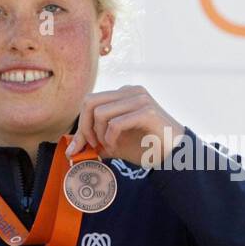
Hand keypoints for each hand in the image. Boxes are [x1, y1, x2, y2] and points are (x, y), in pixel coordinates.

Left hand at [66, 85, 185, 169]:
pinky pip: (115, 123)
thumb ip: (95, 142)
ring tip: (108, 146)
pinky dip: (110, 138)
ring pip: (100, 112)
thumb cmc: (144, 147)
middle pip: (89, 102)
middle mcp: (130, 91)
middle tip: (92, 145)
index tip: (78, 146)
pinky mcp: (147, 112)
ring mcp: (140, 99)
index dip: (80, 125)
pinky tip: (116, 147)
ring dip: (99, 135)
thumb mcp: (113, 143)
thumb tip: (72, 150)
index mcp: (122, 94)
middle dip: (84, 128)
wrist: (173, 154)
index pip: (89, 102)